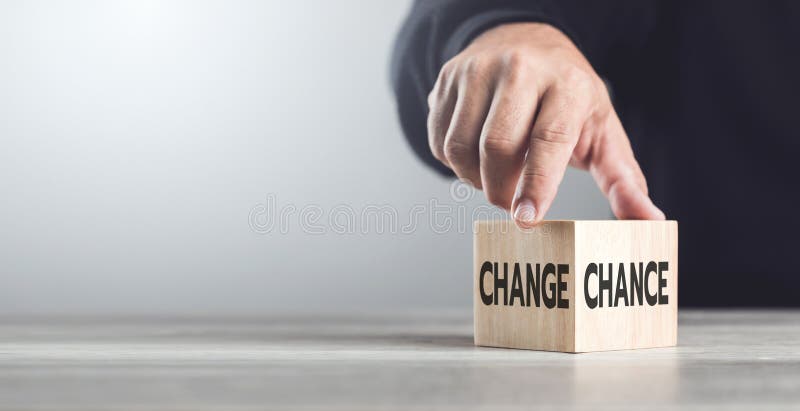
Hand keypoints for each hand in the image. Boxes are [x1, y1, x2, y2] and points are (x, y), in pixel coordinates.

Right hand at [427, 23, 664, 226]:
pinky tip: (474, 156)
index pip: (548, 139)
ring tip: (494, 177)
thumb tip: (650, 221)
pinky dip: (453, 164)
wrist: (526, 45)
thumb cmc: (568, 100)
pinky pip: (438, 141)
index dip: (537, 184)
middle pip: (496, 147)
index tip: (526, 218)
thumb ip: (624, 181)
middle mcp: (519, 69)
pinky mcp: (447, 80)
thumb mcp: (602, 132)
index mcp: (566, 84)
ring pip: (460, 148)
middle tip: (511, 203)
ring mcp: (477, 71)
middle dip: (500, 190)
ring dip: (473, 179)